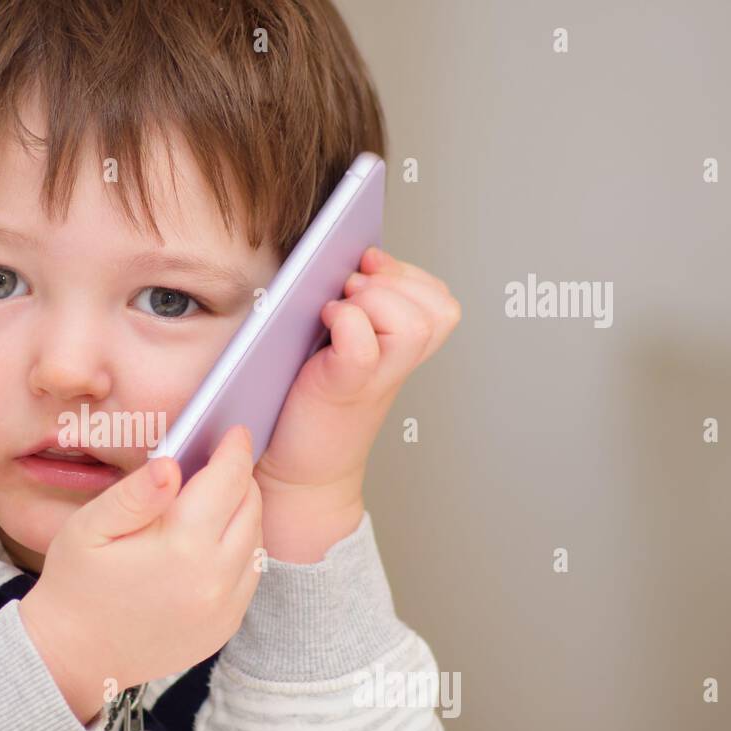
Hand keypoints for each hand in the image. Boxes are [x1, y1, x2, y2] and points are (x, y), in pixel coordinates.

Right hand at [19, 425, 261, 722]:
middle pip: (251, 508)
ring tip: (217, 496)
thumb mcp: (88, 528)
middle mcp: (214, 579)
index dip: (234, 450)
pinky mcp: (225, 625)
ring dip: (244, 513)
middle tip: (222, 461)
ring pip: (257, 540)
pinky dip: (241, 548)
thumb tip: (170, 464)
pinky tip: (214, 538)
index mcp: (182, 548)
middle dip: (240, 478)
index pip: (227, 481)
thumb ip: (134, 495)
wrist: (73, 656)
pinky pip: (251, 574)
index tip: (235, 431)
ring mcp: (224, 607)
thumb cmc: (75, 585)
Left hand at [253, 247, 461, 562]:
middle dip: (394, 283)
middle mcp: (396, 365)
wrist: (291, 470)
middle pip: (438, 307)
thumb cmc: (306, 405)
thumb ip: (355, 308)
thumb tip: (352, 260)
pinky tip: (325, 320)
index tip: (369, 263)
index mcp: (398, 349)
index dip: (407, 274)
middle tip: (352, 290)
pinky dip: (347, 322)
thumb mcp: (338, 346)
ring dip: (376, 301)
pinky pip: (363, 346)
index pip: (438, 299)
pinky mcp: (343, 390)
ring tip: (338, 306)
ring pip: (415, 323)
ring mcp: (376, 380)